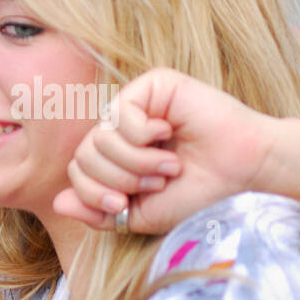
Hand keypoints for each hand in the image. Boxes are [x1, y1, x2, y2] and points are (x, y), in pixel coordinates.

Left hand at [55, 67, 299, 234]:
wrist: (242, 174)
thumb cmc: (198, 194)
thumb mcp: (141, 215)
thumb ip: (99, 211)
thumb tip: (57, 202)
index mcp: (118, 157)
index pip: (78, 172)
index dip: (93, 194)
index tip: (124, 205)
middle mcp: (123, 128)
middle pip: (84, 154)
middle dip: (119, 178)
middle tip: (158, 181)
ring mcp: (137, 104)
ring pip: (100, 136)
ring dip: (136, 160)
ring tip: (169, 164)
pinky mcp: (154, 85)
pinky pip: (121, 110)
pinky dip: (142, 134)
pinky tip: (170, 134)